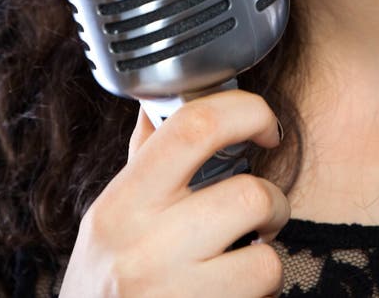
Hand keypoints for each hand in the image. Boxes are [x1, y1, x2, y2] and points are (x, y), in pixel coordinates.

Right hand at [59, 88, 289, 296]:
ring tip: (245, 259)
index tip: (265, 124)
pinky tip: (231, 293)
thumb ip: (144, 160)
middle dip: (273, 201)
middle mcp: (142, 248)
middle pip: (248, 195)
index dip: (246, 110)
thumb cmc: (105, 283)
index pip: (194, 125)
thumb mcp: (110, 218)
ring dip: (268, 257)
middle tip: (262, 211)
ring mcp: (172, 295)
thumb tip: (163, 101)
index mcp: (121, 203)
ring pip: (266, 259)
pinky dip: (259, 295)